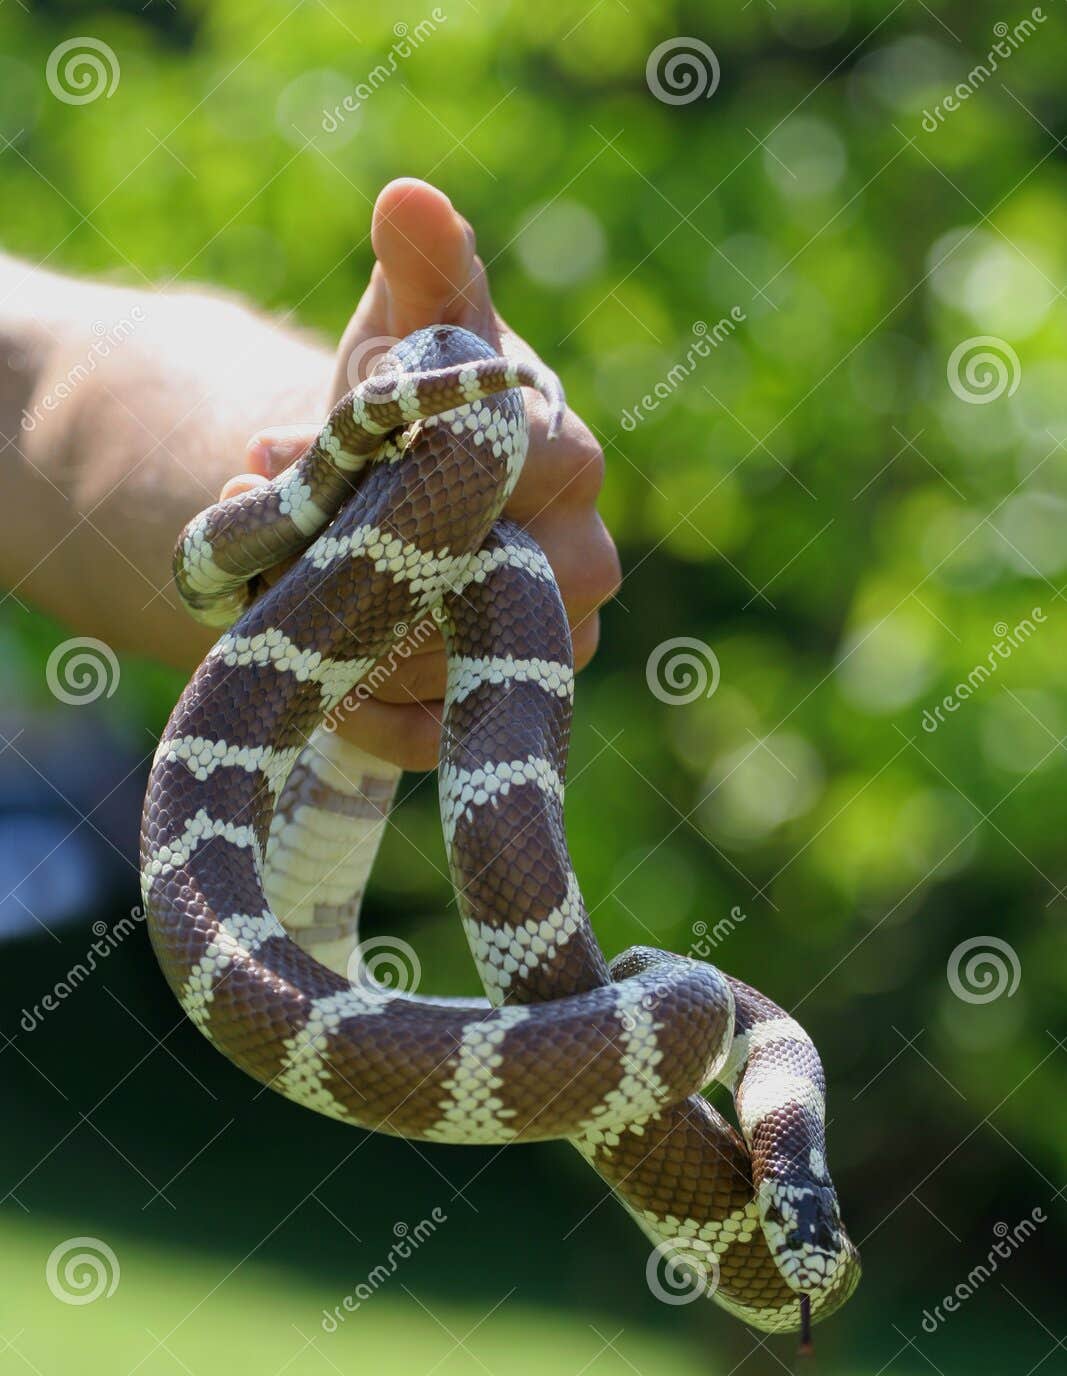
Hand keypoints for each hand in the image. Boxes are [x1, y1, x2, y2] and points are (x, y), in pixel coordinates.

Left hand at [218, 177, 618, 768]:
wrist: (384, 502)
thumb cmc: (406, 404)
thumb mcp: (404, 334)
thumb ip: (422, 277)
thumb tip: (409, 197)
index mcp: (569, 460)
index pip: (538, 471)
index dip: (411, 461)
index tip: (297, 443)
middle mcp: (582, 560)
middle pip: (510, 586)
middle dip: (379, 559)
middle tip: (275, 523)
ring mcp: (546, 644)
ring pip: (467, 667)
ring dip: (360, 633)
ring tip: (272, 585)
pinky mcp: (493, 707)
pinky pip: (440, 734)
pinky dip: (368, 712)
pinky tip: (314, 667)